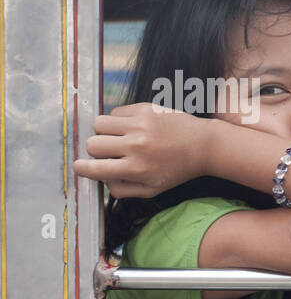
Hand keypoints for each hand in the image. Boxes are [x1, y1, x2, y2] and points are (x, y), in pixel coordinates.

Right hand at [72, 103, 208, 198]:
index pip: (95, 168)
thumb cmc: (177, 170)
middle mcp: (136, 146)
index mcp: (137, 169)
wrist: (203, 145)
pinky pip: (115, 111)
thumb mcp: (153, 188)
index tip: (79, 166)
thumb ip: (123, 190)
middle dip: (95, 150)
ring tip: (118, 138)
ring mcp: (140, 125)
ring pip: (99, 123)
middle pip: (92, 143)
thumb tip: (101, 182)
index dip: (82, 168)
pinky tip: (131, 127)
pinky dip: (118, 120)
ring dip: (103, 132)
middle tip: (109, 152)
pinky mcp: (144, 109)